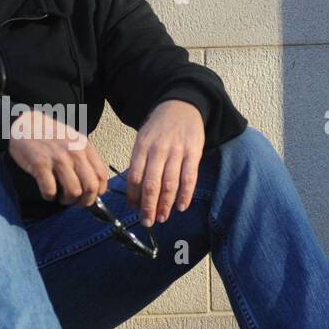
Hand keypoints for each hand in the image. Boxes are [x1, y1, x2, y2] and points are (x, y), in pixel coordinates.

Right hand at [6, 109, 110, 208]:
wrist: (25, 122)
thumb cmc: (49, 135)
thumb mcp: (74, 141)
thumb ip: (85, 159)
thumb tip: (94, 187)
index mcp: (85, 147)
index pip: (102, 176)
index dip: (98, 192)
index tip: (90, 196)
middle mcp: (74, 152)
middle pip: (91, 187)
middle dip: (84, 202)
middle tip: (75, 202)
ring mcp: (58, 158)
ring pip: (73, 192)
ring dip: (67, 200)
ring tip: (60, 196)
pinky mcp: (40, 164)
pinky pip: (50, 190)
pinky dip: (49, 196)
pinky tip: (47, 191)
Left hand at [125, 99, 203, 225]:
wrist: (181, 106)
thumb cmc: (159, 128)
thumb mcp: (143, 140)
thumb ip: (139, 163)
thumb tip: (135, 193)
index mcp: (142, 147)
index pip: (135, 177)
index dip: (134, 196)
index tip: (134, 209)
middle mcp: (158, 150)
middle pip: (151, 184)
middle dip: (148, 206)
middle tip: (147, 221)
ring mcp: (177, 151)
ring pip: (170, 184)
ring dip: (165, 204)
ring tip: (162, 218)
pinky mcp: (194, 152)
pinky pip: (189, 178)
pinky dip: (185, 195)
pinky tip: (181, 207)